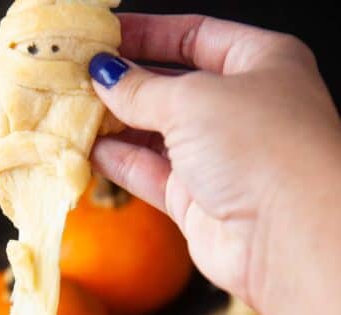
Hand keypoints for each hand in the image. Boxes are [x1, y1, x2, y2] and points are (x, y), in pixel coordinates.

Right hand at [89, 14, 340, 313]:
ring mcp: (220, 160)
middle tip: (79, 76)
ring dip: (117, 124)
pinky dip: (120, 162)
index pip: (197, 36)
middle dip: (126, 83)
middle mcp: (243, 111)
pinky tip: (89, 149)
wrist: (286, 234)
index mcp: (262, 64)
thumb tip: (106, 74)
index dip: (149, 33)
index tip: (105, 35)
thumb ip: (143, 89)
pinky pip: (152, 174)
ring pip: (158, 135)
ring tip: (74, 111)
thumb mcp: (194, 99)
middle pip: (173, 88)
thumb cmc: (260, 146)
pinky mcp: (199, 203)